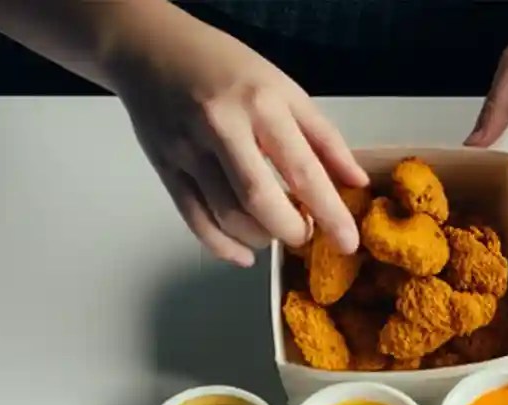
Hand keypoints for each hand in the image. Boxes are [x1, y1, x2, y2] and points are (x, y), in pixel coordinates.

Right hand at [105, 5, 366, 265]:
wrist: (151, 49)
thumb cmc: (226, 68)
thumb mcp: (285, 89)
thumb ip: (323, 138)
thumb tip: (356, 182)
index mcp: (262, 104)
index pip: (302, 170)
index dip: (329, 213)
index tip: (348, 243)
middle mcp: (222, 127)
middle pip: (259, 201)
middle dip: (290, 231)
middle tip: (303, 233)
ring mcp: (188, 150)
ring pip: (227, 217)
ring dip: (260, 238)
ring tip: (274, 232)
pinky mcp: (165, 168)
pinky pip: (195, 221)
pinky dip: (223, 247)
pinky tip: (244, 253)